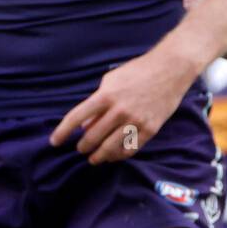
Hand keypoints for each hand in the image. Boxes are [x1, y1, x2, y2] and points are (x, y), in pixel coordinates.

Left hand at [50, 49, 194, 164]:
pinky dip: (119, 155)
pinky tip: (114, 156)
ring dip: (98, 156)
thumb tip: (86, 125)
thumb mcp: (112, 80)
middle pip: (92, 137)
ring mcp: (136, 121)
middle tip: (80, 149)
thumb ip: (96, 102)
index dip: (62, 132)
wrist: (171, 69)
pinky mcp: (150, 129)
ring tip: (94, 158)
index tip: (55, 142)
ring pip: (110, 148)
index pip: (76, 118)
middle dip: (82, 147)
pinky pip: (130, 149)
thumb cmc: (138, 71)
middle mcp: (119, 110)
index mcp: (106, 95)